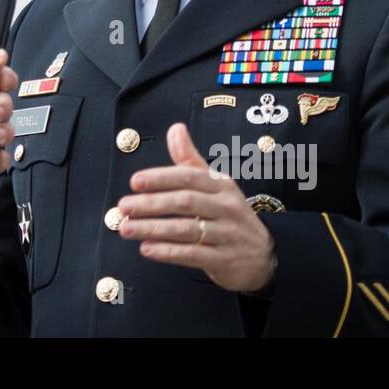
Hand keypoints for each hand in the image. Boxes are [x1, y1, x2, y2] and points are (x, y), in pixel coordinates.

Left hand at [116, 122, 275, 293]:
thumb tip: (175, 129)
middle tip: (124, 206)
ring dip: (153, 229)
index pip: (188, 177)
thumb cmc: (230, 214)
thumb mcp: (216, 184)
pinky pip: (192, 254)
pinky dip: (167, 252)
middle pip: (184, 202)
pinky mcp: (224, 259)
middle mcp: (226, 207)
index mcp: (222, 185)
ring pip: (185, 229)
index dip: (160, 178)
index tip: (135, 181)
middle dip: (151, 203)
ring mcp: (227, 234)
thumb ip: (190, 160)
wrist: (264, 255)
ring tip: (127, 228)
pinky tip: (147, 249)